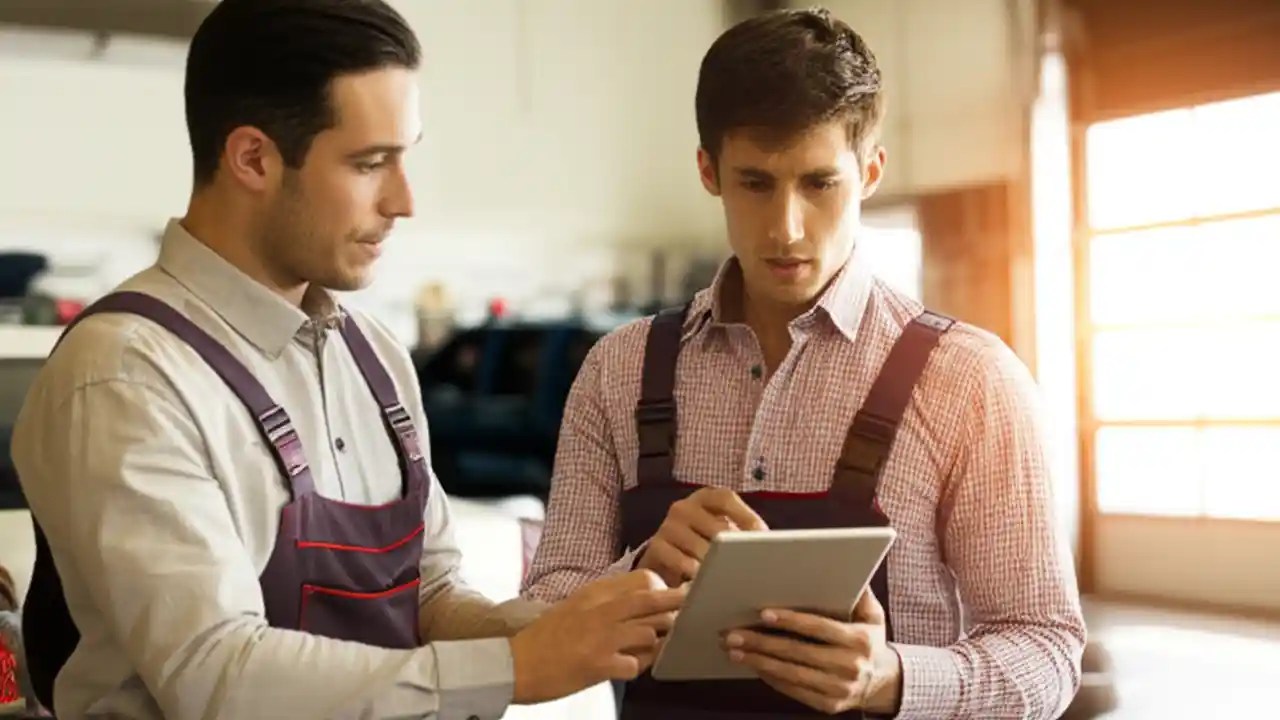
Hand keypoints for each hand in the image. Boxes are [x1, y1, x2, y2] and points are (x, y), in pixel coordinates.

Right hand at [509, 569, 684, 703]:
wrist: (515, 664)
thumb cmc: (544, 639)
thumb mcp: (574, 607)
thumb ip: (604, 603)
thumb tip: (636, 606)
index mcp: (594, 593)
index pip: (642, 581)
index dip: (663, 589)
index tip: (675, 595)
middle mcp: (600, 610)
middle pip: (652, 601)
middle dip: (674, 607)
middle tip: (686, 613)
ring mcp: (601, 637)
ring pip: (649, 633)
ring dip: (654, 644)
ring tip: (648, 649)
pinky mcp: (599, 664)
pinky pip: (635, 665)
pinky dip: (636, 668)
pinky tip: (626, 669)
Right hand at [636, 487, 767, 586]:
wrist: (664, 561)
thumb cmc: (704, 545)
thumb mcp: (721, 532)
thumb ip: (740, 532)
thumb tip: (768, 543)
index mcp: (704, 498)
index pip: (725, 498)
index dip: (745, 515)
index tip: (761, 535)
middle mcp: (683, 507)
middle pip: (715, 526)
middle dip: (734, 549)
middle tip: (750, 566)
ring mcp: (667, 526)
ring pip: (699, 546)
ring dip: (715, 565)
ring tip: (730, 579)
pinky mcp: (655, 547)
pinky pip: (679, 561)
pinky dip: (694, 573)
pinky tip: (705, 584)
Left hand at [723, 588, 900, 714]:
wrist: (882, 683)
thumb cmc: (868, 641)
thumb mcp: (873, 615)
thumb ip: (859, 593)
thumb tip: (845, 566)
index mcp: (860, 640)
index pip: (819, 627)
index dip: (791, 620)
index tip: (764, 613)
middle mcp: (850, 666)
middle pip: (797, 651)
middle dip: (762, 642)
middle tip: (734, 633)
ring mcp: (839, 689)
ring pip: (791, 674)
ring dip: (759, 661)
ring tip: (735, 650)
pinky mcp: (828, 705)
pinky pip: (793, 691)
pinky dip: (770, 678)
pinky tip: (753, 665)